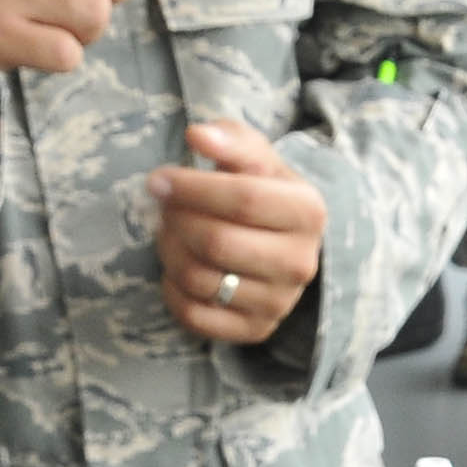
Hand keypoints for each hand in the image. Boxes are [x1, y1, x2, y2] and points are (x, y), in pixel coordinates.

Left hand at [149, 117, 323, 344]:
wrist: (283, 243)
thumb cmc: (262, 192)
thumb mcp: (255, 158)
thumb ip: (229, 140)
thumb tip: (198, 135)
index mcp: (308, 212)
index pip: (243, 199)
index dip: (191, 187)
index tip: (158, 179)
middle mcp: (301, 262)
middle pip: (217, 242)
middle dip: (177, 220)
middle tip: (164, 207)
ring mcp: (280, 302)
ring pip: (200, 279)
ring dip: (169, 251)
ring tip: (169, 232)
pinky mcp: (256, 330)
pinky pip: (194, 315)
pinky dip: (172, 289)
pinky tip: (177, 267)